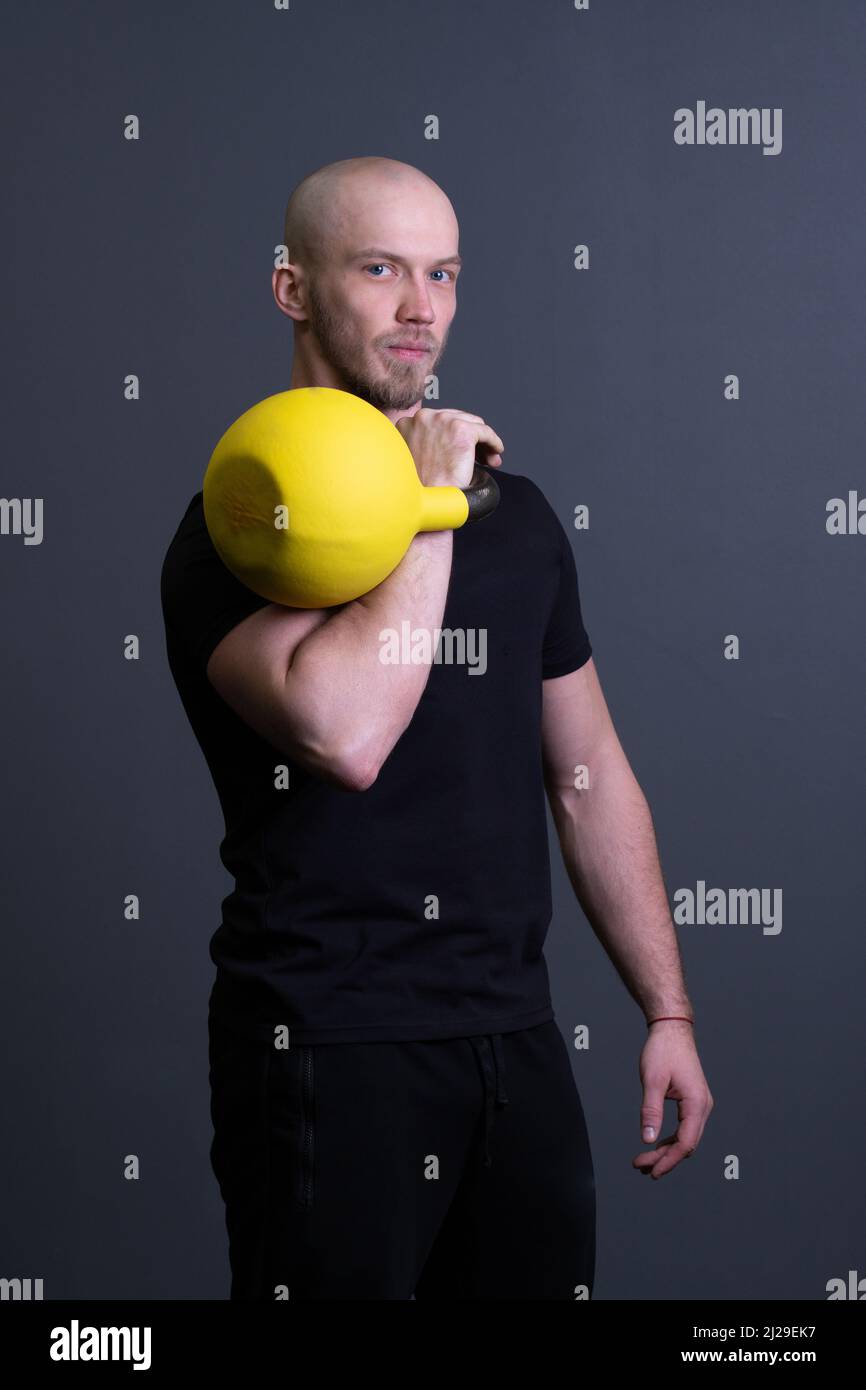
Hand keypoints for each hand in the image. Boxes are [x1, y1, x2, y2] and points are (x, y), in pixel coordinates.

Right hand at [395, 407, 503, 490]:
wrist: (427, 499)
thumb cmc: (420, 487)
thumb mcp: (413, 458)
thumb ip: (426, 443)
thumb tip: (448, 441)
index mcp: (409, 423)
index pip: (440, 422)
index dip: (453, 437)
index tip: (460, 451)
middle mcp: (425, 417)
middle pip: (457, 419)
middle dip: (470, 439)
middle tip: (479, 457)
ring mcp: (444, 422)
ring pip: (473, 424)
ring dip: (481, 442)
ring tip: (487, 458)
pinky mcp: (462, 431)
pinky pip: (486, 432)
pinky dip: (494, 442)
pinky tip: (496, 452)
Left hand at [632, 1020, 713, 1179]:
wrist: (672, 1029)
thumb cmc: (663, 1051)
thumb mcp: (652, 1081)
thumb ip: (651, 1110)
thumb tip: (648, 1139)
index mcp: (696, 1103)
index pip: (685, 1143)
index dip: (668, 1160)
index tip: (651, 1171)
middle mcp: (702, 1107)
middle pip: (686, 1144)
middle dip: (665, 1159)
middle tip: (641, 1167)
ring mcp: (699, 1104)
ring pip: (685, 1137)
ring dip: (666, 1151)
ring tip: (644, 1161)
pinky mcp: (692, 1101)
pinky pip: (684, 1127)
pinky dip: (669, 1139)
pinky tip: (655, 1145)